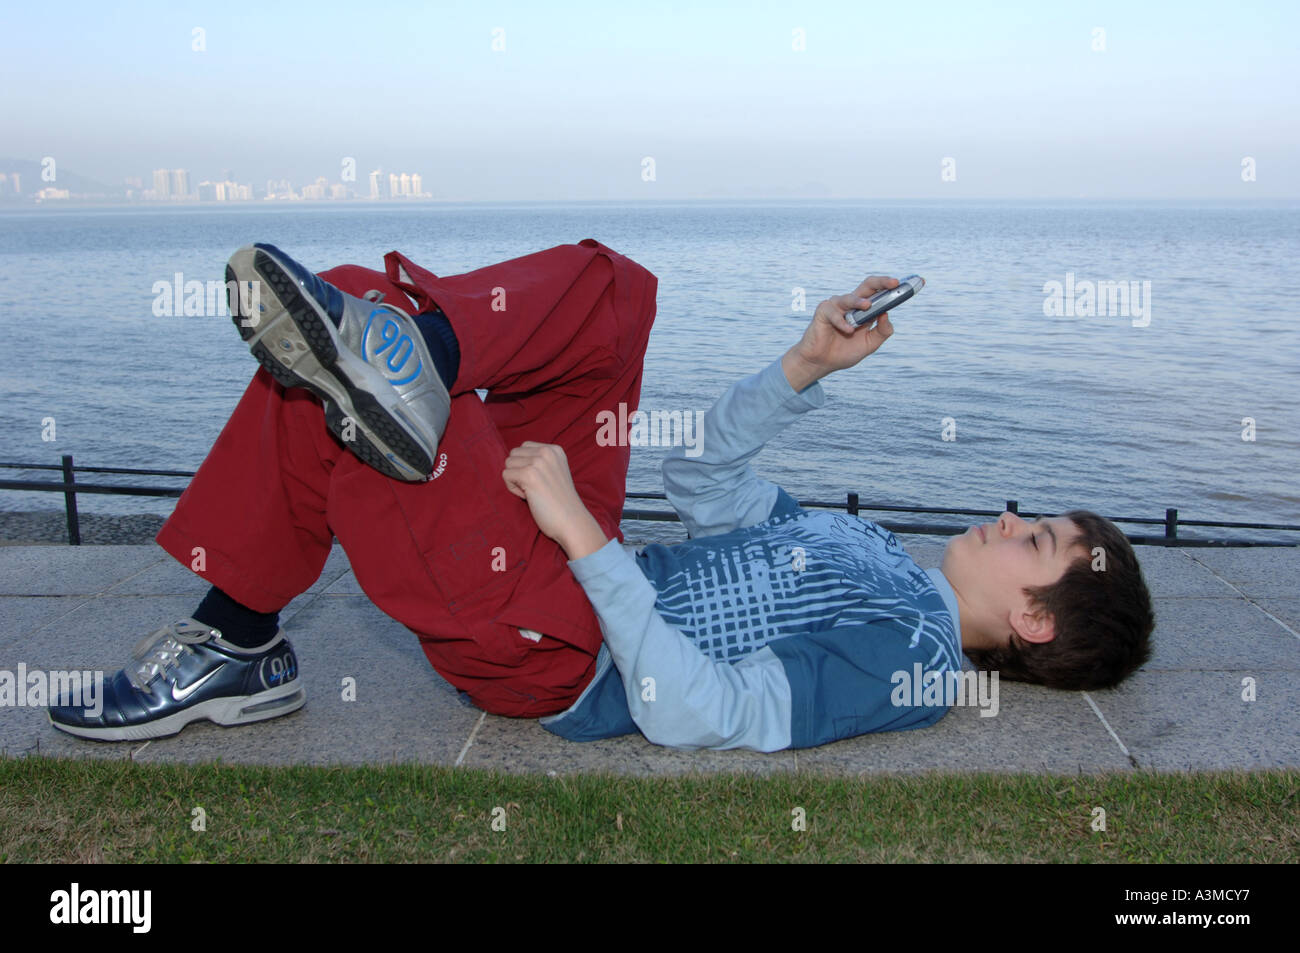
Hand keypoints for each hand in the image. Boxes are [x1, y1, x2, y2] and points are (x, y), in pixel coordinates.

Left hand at [502, 441, 605, 555]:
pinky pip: (506, 475)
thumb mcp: (555, 472)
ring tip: (532, 492)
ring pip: (508, 464)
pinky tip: (529, 497)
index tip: (540, 481)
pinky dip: (513, 489)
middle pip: (513, 454)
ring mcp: (538, 462)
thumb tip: (512, 458)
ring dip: (515, 480)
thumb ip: (539, 461)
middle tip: (534, 488)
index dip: (526, 466)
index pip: (524, 447)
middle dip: (518, 471)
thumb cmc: (560, 502)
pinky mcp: (529, 475)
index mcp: (554, 449)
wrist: (572, 522)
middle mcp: (547, 451)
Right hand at [784, 276, 897, 388]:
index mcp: (865, 310)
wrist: (822, 363)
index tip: (908, 285)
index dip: (892, 288)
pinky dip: (842, 322)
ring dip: (859, 301)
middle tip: (894, 283)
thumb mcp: (870, 344)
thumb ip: (881, 331)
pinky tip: (847, 331)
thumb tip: (887, 314)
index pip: (880, 293)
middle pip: (868, 286)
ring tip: (867, 306)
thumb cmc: (844, 352)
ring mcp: (837, 307)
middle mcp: (852, 304)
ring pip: (850, 297)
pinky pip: (834, 313)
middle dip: (882, 282)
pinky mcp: (823, 312)